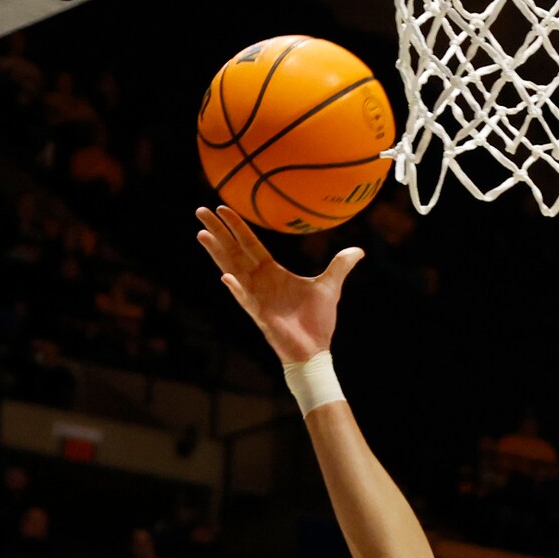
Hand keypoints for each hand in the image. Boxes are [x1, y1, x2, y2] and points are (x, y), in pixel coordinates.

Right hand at [195, 206, 362, 365]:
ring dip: (217, 252)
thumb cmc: (317, 321)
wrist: (315, 349)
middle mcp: (259, 281)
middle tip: (200, 210)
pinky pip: (245, 298)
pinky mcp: (259, 314)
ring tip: (201, 233)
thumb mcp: (330, 286)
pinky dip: (236, 288)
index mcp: (272, 272)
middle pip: (234, 250)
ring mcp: (256, 296)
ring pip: (231, 268)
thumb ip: (340, 266)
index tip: (223, 208)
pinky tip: (225, 276)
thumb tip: (358, 250)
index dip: (237, 227)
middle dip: (218, 231)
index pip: (250, 244)